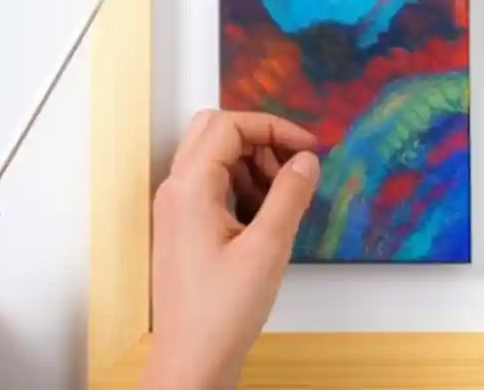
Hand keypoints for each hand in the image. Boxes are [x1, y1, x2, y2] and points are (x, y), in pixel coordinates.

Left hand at [143, 110, 320, 389]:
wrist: (192, 359)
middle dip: (260, 139)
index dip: (272, 127)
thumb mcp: (268, 248)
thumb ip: (290, 195)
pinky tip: (267, 216)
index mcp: (189, 188)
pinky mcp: (184, 228)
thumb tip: (306, 161)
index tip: (307, 147)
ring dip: (252, 163)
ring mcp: (177, 209)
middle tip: (294, 165)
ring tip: (284, 197)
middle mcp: (176, 191)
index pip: (228, 125)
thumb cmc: (220, 313)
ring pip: (214, 158)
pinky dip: (242, 186)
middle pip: (215, 133)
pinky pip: (212, 186)